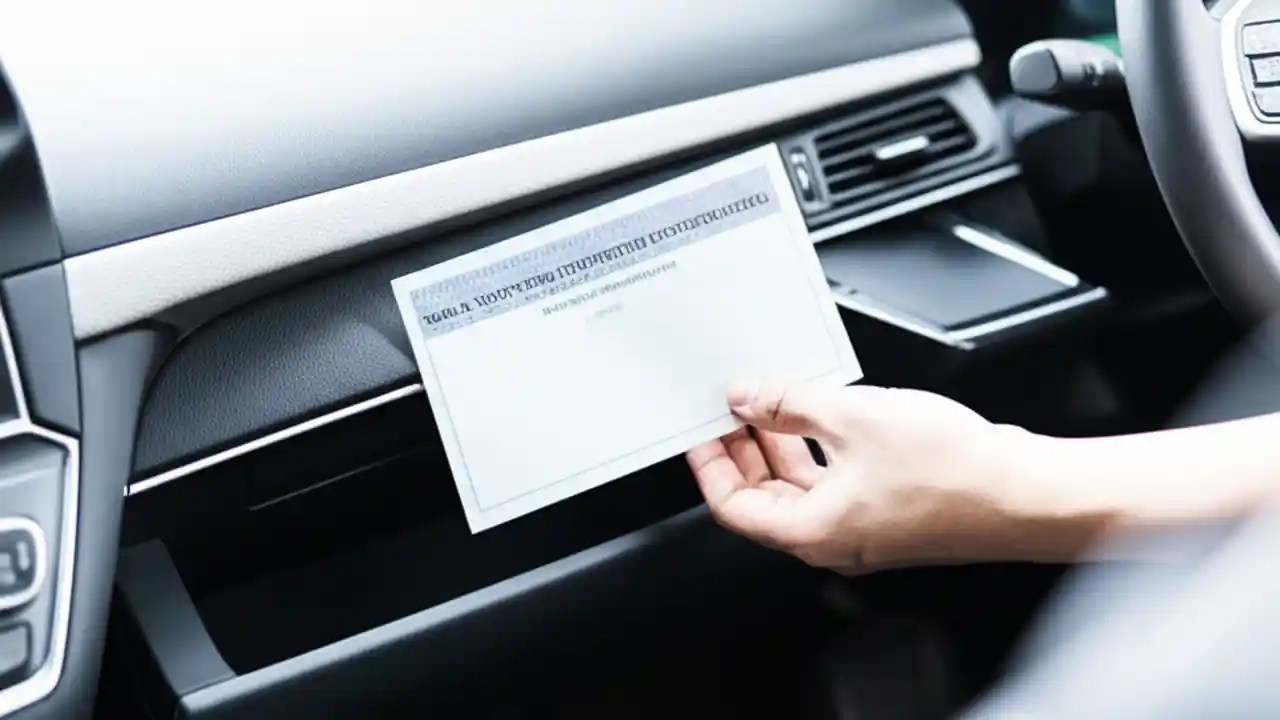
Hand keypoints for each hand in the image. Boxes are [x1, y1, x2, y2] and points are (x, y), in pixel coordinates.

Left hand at [686, 378, 1073, 573]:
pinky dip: (817, 450)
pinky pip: (834, 483)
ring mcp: (863, 529)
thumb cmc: (956, 472)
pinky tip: (822, 415)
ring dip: (780, 446)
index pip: (732, 505)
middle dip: (743, 450)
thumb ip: (789, 403)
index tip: (701, 429)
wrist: (1029, 493)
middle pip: (763, 498)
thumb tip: (748, 396)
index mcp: (811, 531)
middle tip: (731, 408)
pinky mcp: (890, 513)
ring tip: (772, 402)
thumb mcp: (854, 417)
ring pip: (800, 489)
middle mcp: (833, 540)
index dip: (710, 463)